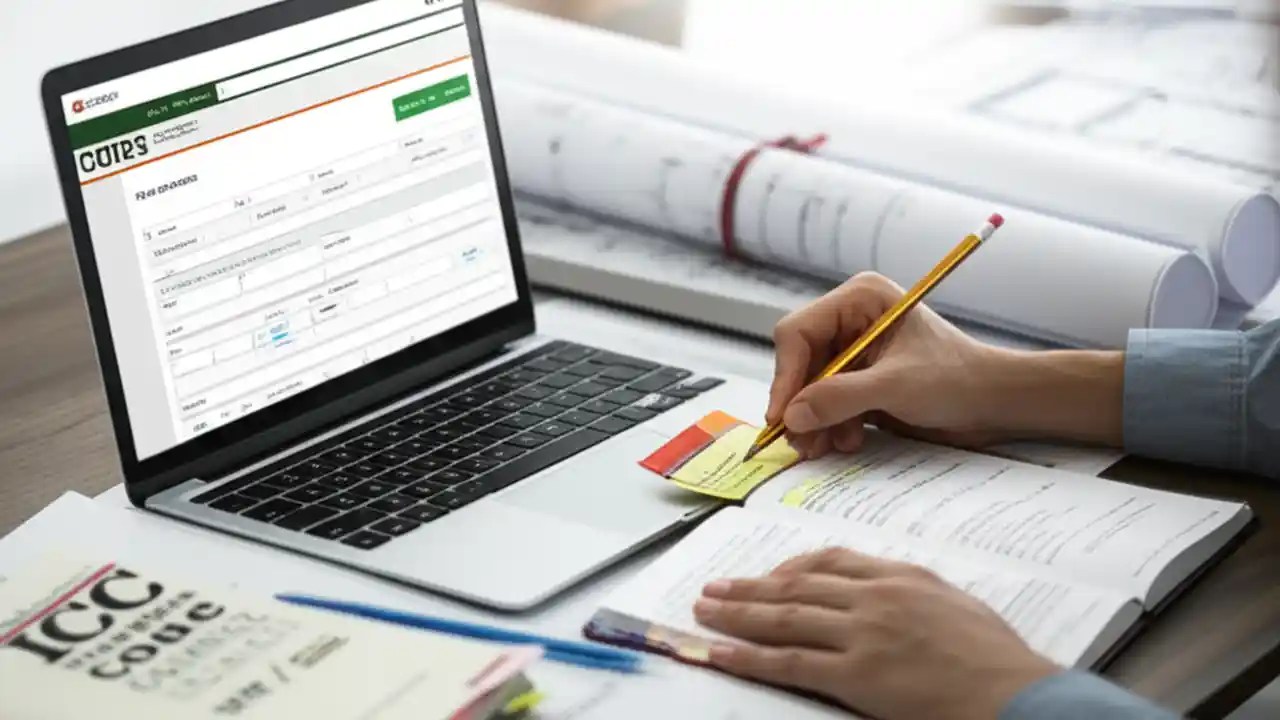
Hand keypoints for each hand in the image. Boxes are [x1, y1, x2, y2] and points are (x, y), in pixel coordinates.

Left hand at [693, 549, 1059, 719]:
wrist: (1014, 693)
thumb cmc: (997, 659)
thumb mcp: (956, 606)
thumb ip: (914, 595)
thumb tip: (890, 596)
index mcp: (900, 576)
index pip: (832, 560)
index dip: (791, 566)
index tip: (769, 572)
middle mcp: (873, 597)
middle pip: (797, 585)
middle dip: (750, 586)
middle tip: (716, 586)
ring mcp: (861, 634)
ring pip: (783, 617)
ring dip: (737, 614)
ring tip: (706, 610)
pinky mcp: (855, 675)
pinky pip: (788, 662)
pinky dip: (748, 657)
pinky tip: (721, 653)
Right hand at [768, 272, 1002, 456]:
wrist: (994, 403)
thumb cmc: (958, 379)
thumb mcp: (896, 386)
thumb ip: (841, 397)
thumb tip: (792, 416)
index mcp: (859, 300)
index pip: (798, 333)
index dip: (786, 375)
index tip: (782, 416)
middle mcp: (851, 321)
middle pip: (800, 363)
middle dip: (800, 404)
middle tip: (800, 441)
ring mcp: (854, 352)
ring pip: (810, 388)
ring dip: (814, 420)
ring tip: (823, 447)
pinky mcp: (860, 380)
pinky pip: (827, 403)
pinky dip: (830, 425)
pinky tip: (847, 440)